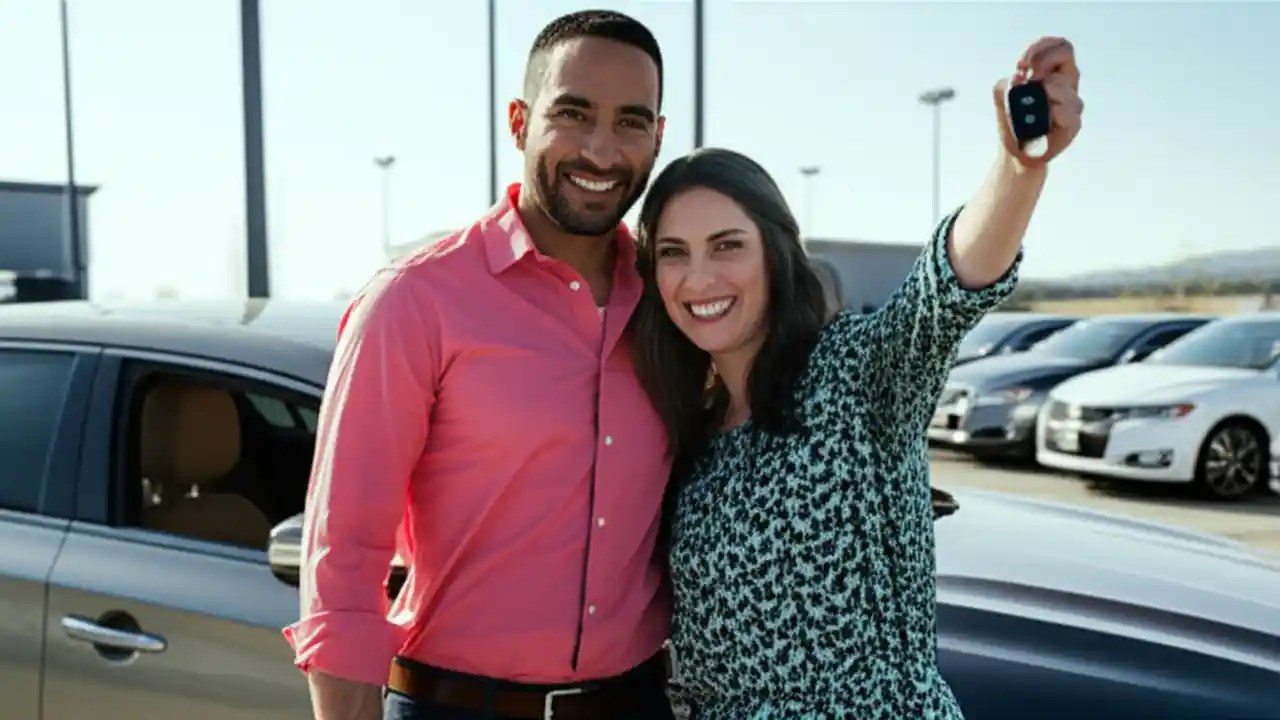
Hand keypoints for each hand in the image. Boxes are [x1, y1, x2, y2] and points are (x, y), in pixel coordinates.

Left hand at [993, 36, 1083, 168]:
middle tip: (1027, 78)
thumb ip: (1007, 82)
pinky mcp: (1073, 124)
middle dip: (1040, 62)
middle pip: (1066, 52)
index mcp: (1054, 73)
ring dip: (1041, 91)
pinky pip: (1067, 111)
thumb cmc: (1014, 122)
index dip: (1040, 47)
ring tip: (1030, 108)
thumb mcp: (1002, 96)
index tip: (1022, 64)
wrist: (1017, 153)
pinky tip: (1043, 118)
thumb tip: (1018, 78)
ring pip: (1062, 84)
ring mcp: (1072, 103)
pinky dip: (1051, 111)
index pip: (1059, 45)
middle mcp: (1067, 84)